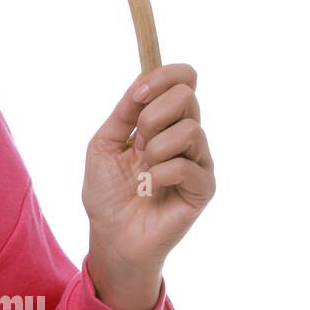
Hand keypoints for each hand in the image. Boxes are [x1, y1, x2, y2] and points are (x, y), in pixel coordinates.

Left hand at [82, 63, 215, 309]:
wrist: (110, 233)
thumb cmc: (107, 191)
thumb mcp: (105, 143)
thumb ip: (124, 112)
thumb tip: (141, 82)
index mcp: (164, 121)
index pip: (184, 79)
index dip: (164, 77)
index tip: (137, 95)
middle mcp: (186, 136)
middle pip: (188, 95)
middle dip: (152, 115)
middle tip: (136, 143)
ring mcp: (199, 160)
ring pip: (190, 129)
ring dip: (155, 148)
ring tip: (143, 170)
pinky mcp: (204, 188)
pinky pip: (188, 165)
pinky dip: (161, 174)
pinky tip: (151, 187)